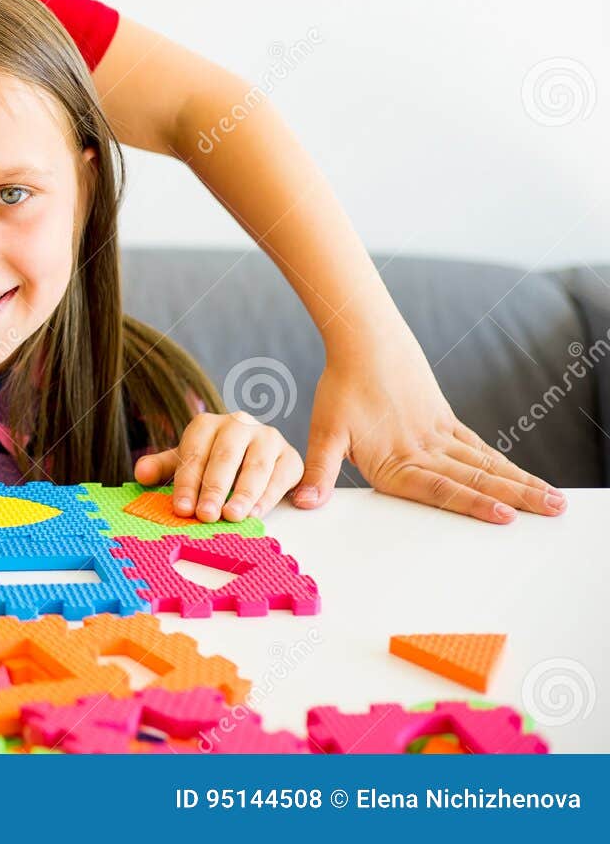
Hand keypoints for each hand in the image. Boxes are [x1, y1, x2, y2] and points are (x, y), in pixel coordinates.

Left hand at [135, 410, 303, 521]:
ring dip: (243, 494)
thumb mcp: (186, 462)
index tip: (182, 508)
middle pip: (225, 457)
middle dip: (213, 489)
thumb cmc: (213, 461)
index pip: (194, 453)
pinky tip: (256, 514)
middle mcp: (239, 424)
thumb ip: (163, 467)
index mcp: (207, 424)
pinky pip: (281, 477)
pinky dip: (268, 497)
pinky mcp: (290, 457)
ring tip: (231, 516)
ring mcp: (268, 438)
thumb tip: (141, 474)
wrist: (254, 455)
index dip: (187, 482)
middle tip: (205, 515)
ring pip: (256, 467)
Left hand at [298, 335, 567, 523]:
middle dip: (516, 499)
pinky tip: (522, 477)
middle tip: (555, 513)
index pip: (439, 488)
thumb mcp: (324, 431)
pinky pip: (479, 447)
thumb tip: (302, 504)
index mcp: (396, 460)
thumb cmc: (342, 387)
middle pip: (475, 478)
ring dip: (521, 483)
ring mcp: (438, 434)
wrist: (365, 341)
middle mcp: (423, 450)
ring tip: (554, 501)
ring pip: (486, 464)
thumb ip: (318, 472)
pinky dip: (502, 464)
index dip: (472, 504)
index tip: (505, 517)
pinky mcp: (445, 420)